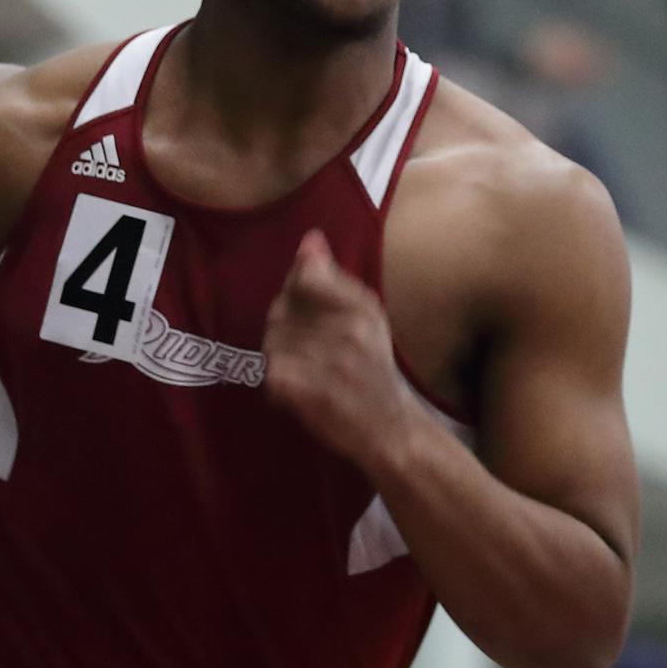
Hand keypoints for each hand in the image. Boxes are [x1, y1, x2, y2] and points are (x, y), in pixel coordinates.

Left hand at [264, 230, 418, 474]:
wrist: (393, 429)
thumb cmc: (372, 368)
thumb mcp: (363, 316)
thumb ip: (332, 278)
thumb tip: (310, 238)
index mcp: (363, 306)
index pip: (305, 279)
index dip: (292, 295)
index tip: (303, 315)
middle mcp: (352, 329)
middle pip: (281, 313)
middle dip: (282, 332)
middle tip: (303, 354)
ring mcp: (335, 363)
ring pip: (274, 344)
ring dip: (279, 361)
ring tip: (301, 374)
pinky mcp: (318, 394)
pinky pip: (274, 374)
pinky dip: (277, 385)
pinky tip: (293, 392)